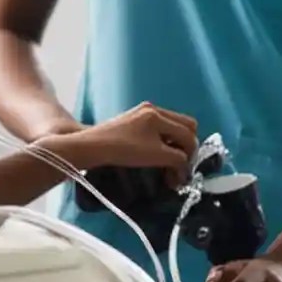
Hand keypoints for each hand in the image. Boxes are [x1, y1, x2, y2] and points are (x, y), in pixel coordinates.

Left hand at [58, 102, 198, 183]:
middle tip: (181, 165)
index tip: (185, 171)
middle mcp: (152, 109)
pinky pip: (159, 129)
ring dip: (175, 146)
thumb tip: (186, 168)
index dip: (191, 153)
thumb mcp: (156, 155)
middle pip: (185, 125)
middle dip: (187, 146)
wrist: (91, 147)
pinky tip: (156, 156)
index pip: (188, 133)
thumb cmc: (123, 150)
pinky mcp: (133, 121)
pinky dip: (163, 143)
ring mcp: (142, 113)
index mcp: (158, 114)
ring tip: (169, 164)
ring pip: (172, 127)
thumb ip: (178, 159)